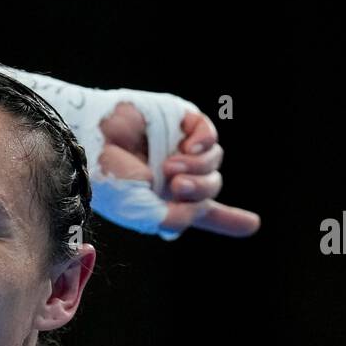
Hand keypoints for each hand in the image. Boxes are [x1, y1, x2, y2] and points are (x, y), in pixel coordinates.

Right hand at [98, 102, 259, 236]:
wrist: (92, 140)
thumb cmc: (108, 179)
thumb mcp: (143, 214)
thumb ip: (177, 218)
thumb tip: (201, 205)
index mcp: (164, 199)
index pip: (201, 211)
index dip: (228, 219)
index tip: (252, 225)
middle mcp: (174, 173)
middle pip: (210, 188)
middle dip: (201, 192)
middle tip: (177, 187)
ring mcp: (177, 145)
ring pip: (213, 164)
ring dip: (198, 170)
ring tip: (170, 168)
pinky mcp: (180, 120)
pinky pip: (210, 135)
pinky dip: (203, 145)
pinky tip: (186, 149)